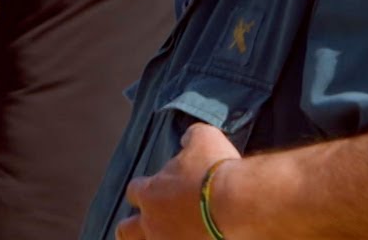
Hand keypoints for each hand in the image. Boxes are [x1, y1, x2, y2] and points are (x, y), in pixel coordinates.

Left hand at [116, 123, 240, 239]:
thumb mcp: (205, 139)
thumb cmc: (218, 170)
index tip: (155, 191)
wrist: (240, 205)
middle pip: (126, 230)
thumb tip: (187, 138)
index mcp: (150, 193)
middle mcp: (153, 223)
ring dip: (157, 239)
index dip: (143, 191)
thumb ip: (191, 137)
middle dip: (132, 228)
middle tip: (145, 226)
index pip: (134, 191)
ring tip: (169, 236)